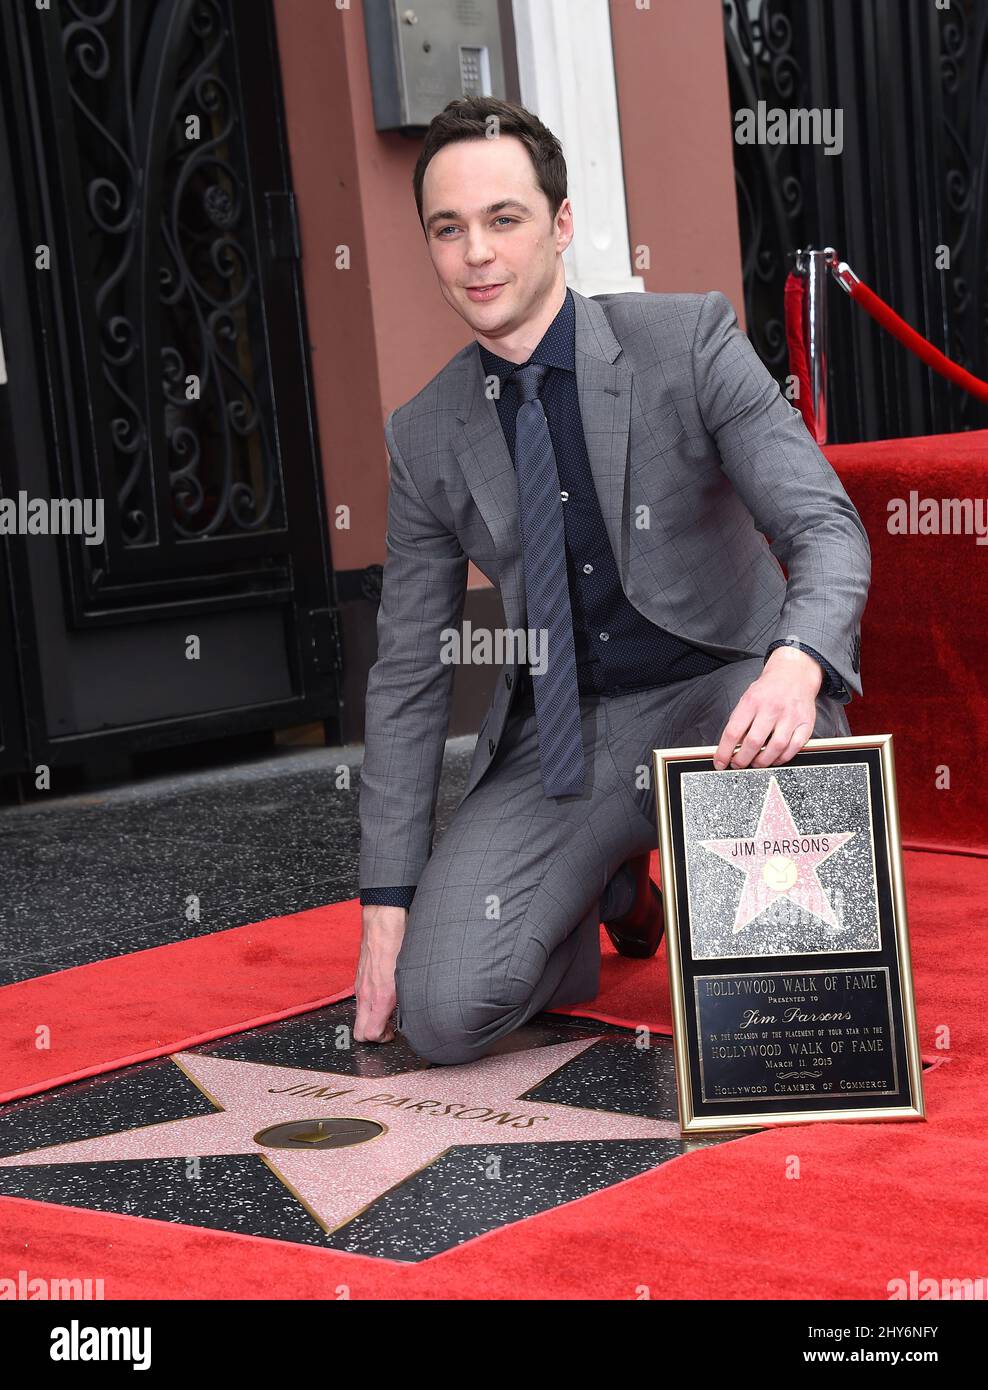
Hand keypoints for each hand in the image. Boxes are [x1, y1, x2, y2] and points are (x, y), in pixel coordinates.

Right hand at [353, 905, 406, 1042]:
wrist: (383, 919)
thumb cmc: (398, 942)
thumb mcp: (410, 974)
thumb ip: (410, 997)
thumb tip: (418, 1013)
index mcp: (380, 997)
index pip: (368, 1035)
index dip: (382, 1040)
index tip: (394, 1033)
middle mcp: (366, 994)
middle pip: (359, 1032)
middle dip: (374, 1035)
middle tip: (391, 1028)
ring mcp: (360, 985)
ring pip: (360, 1015)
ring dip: (373, 1018)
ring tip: (391, 1010)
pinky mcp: (360, 976)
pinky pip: (361, 999)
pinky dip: (371, 1004)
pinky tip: (386, 993)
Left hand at [713, 646, 822, 769]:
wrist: (794, 674)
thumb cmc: (768, 689)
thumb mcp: (747, 698)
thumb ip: (739, 721)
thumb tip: (730, 747)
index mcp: (752, 701)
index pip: (733, 732)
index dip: (724, 752)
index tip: (720, 762)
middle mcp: (772, 708)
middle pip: (754, 742)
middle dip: (742, 760)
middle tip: (738, 764)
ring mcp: (790, 716)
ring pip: (775, 748)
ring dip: (762, 762)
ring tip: (755, 763)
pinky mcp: (805, 723)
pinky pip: (794, 748)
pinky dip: (782, 758)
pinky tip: (774, 759)